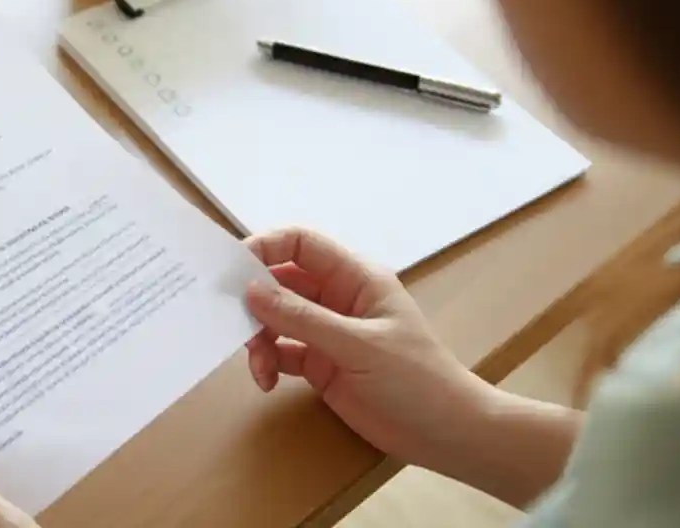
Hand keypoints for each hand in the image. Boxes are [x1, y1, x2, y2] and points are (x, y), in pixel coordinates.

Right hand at [243, 227, 494, 467]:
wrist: (447, 435)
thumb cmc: (416, 380)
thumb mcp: (358, 345)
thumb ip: (303, 318)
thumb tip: (251, 289)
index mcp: (355, 278)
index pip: (301, 245)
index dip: (265, 248)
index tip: (232, 269)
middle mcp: (337, 298)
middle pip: (281, 282)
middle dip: (254, 301)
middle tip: (233, 323)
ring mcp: (327, 332)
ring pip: (276, 319)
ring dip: (259, 339)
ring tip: (259, 367)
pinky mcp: (321, 364)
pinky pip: (281, 352)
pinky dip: (268, 364)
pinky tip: (267, 382)